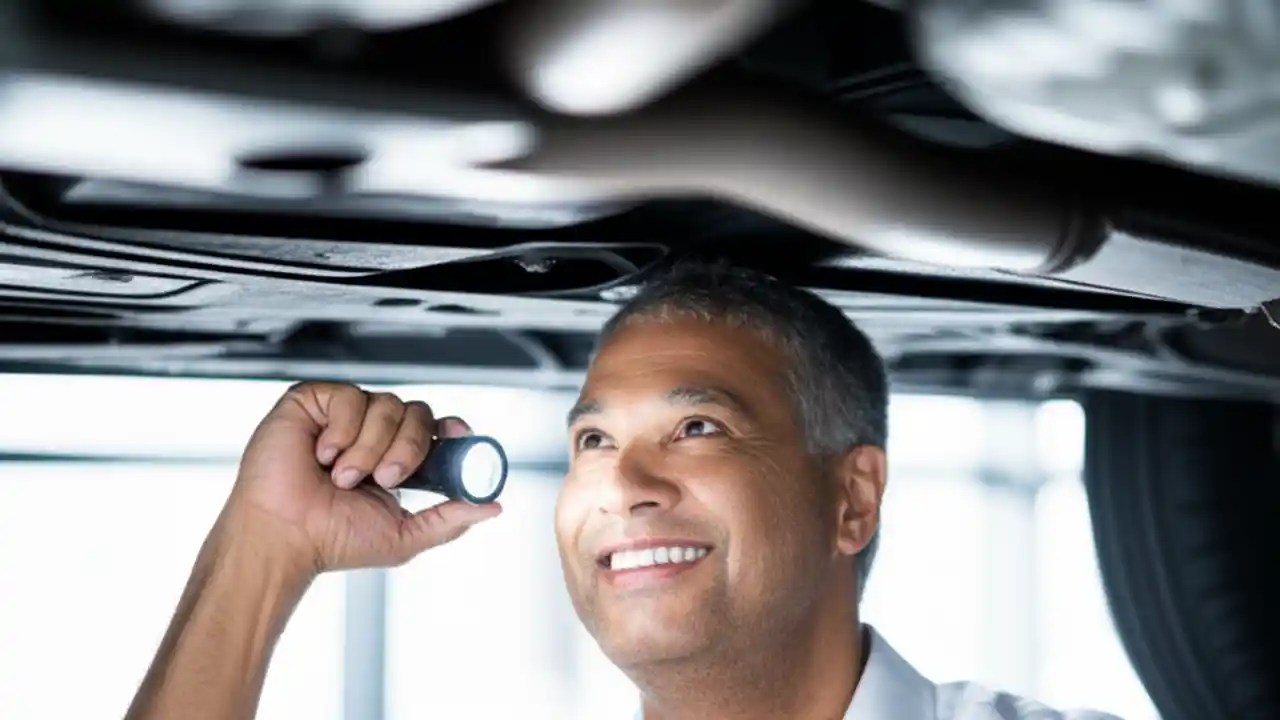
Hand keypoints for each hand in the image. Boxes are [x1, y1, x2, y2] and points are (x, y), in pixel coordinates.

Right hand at [223, 381, 502, 575]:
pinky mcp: (314, 402)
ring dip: (370, 447)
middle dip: (410, 446)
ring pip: (387, 404)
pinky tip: (323, 456)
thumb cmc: (333, 540)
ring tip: (343, 478)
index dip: (452, 429)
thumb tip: (494, 507)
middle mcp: (374, 433)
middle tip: (387, 479)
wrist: (284, 538)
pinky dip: (343, 430)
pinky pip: (350, 396)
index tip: (459, 439)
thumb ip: (450, 519)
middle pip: (418, 412)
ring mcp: (345, 416)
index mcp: (398, 458)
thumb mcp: (405, 536)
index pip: (436, 427)